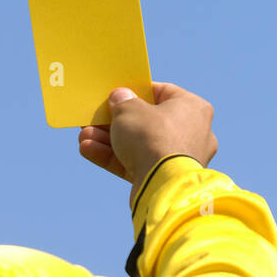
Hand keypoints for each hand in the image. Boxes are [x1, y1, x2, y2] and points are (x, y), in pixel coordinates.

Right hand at [78, 82, 218, 207]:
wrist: (162, 184)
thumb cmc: (152, 137)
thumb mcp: (129, 110)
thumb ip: (122, 101)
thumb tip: (120, 97)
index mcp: (192, 107)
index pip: (162, 93)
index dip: (137, 92)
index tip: (117, 95)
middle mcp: (192, 132)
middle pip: (147, 122)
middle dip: (116, 121)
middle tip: (95, 119)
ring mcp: (179, 158)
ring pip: (139, 145)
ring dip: (109, 140)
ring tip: (84, 137)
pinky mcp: (165, 179)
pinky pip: (137, 163)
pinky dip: (114, 158)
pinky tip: (88, 150)